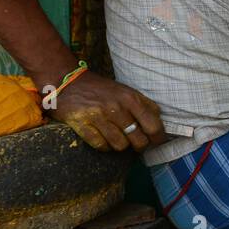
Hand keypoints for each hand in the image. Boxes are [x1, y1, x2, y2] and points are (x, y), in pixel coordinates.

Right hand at [40, 70, 167, 151]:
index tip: (156, 142)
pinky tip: (103, 139)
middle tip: (135, 143)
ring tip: (117, 138)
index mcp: (131, 98)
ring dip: (120, 145)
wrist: (68, 82)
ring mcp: (99, 116)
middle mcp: (117, 107)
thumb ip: (144, 106)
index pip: (154, 126)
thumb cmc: (102, 90)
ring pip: (120, 145)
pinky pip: (101, 145)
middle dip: (139, 145)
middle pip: (139, 140)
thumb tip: (160, 125)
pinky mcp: (82, 124)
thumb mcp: (127, 91)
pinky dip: (104, 146)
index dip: (158, 138)